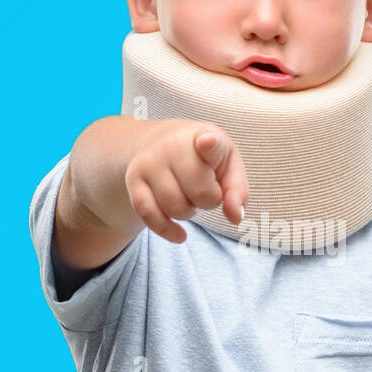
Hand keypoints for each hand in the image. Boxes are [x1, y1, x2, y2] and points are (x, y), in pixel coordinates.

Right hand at [124, 120, 248, 243]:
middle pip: (200, 192)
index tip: (208, 142)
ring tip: (188, 196)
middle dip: (209, 201)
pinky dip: (166, 230)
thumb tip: (235, 217)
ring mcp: (150, 162)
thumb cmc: (201, 156)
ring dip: (188, 212)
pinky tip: (180, 235)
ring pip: (176, 208)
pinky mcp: (134, 181)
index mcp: (203, 136)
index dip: (210, 144)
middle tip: (205, 188)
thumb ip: (237, 189)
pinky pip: (149, 215)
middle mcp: (172, 145)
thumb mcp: (227, 163)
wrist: (156, 141)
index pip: (208, 142)